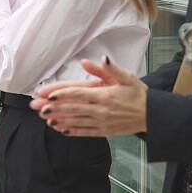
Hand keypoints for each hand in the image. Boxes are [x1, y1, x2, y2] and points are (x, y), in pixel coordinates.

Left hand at [28, 57, 148, 136]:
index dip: (62, 94)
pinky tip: (60, 129)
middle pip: (73, 108)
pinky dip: (72, 131)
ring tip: (44, 118)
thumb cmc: (139, 94)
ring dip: (59, 120)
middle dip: (53, 108)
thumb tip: (93, 61)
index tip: (48, 95)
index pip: (78, 93)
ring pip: (76, 121)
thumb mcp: (126, 77)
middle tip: (37, 107)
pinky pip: (85, 132)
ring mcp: (102, 122)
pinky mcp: (104, 131)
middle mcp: (101, 110)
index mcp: (105, 95)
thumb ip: (108, 69)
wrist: (154, 115)